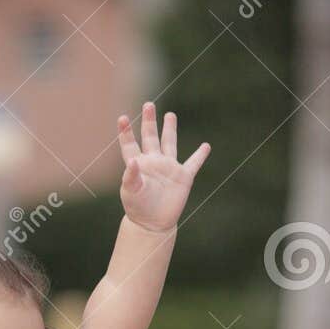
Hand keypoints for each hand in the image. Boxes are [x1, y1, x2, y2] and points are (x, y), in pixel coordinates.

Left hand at [117, 101, 209, 233]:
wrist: (152, 224)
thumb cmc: (138, 208)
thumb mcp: (131, 192)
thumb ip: (131, 176)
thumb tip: (133, 160)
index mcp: (138, 165)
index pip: (130, 145)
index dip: (126, 132)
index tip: (123, 118)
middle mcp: (153, 162)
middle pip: (151, 137)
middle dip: (149, 121)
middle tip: (149, 104)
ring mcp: (168, 168)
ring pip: (170, 144)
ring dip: (170, 129)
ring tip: (170, 115)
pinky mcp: (183, 177)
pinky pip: (194, 164)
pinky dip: (200, 155)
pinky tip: (206, 146)